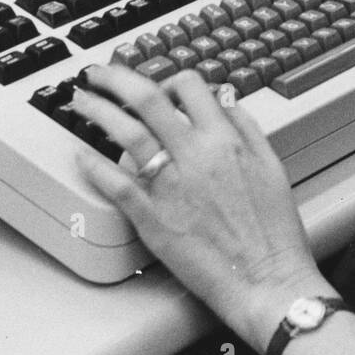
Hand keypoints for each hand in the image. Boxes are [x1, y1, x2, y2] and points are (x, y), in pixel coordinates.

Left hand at [70, 65, 331, 352]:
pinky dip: (93, 164)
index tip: (155, 85)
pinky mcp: (152, 218)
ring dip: (97, 110)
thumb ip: (247, 129)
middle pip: (146, 98)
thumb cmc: (273, 233)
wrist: (267, 280)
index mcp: (225, 140)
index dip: (167, 78)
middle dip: (116, 78)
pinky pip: (114, 183)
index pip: (189, 86)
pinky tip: (81, 154)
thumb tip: (225, 100)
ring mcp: (170, 186)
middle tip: (100, 74)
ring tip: (81, 103)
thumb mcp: (272, 166)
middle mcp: (195, 156)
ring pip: (124, 132)